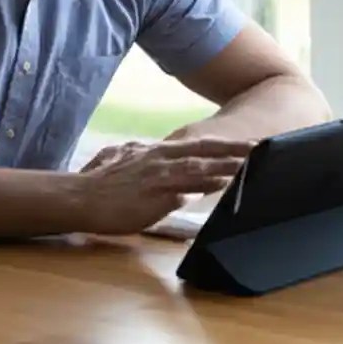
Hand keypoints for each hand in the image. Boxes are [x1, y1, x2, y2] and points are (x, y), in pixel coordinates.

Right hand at [76, 137, 254, 234]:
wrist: (79, 198)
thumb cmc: (102, 191)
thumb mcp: (133, 175)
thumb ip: (158, 178)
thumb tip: (182, 190)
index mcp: (158, 154)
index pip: (199, 145)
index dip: (224, 145)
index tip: (248, 145)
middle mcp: (162, 157)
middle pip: (207, 148)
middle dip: (236, 147)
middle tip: (263, 146)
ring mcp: (159, 171)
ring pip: (202, 162)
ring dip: (229, 161)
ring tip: (254, 162)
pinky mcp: (154, 189)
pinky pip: (187, 182)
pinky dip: (208, 180)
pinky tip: (226, 182)